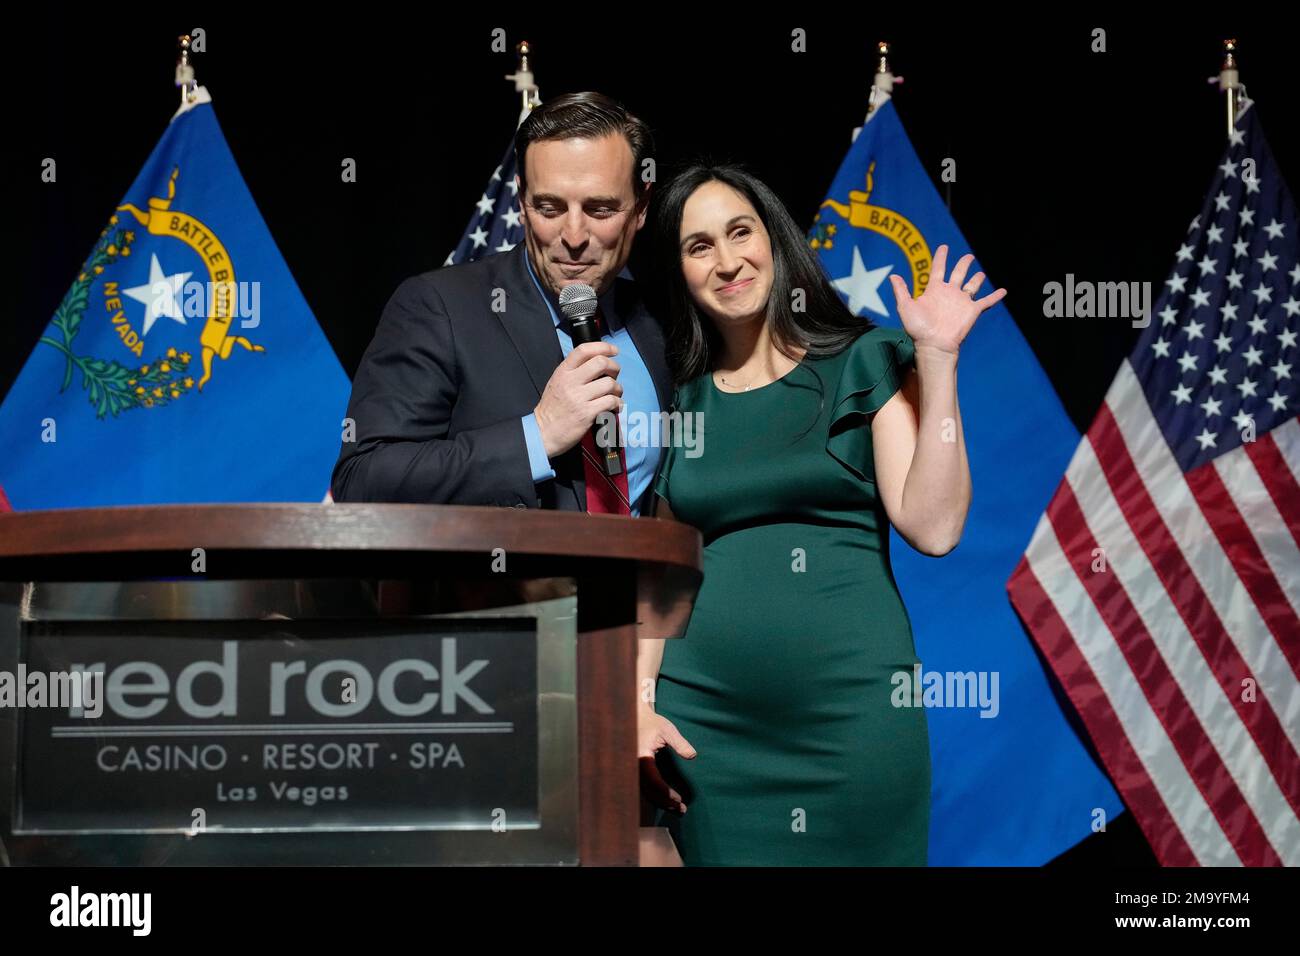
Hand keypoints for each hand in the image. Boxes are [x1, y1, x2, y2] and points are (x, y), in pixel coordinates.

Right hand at [534, 341, 623, 457]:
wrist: (543, 432)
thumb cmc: (552, 409)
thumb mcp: (556, 383)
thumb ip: (573, 372)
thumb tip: (597, 364)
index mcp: (563, 372)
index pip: (583, 350)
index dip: (603, 347)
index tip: (613, 350)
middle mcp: (571, 381)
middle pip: (601, 363)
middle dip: (614, 367)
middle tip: (615, 375)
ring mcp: (579, 397)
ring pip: (609, 383)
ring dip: (617, 389)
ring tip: (615, 394)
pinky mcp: (587, 413)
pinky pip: (611, 402)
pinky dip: (618, 403)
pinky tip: (615, 406)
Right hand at [638, 707, 694, 813]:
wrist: (634, 718)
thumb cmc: (651, 723)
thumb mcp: (667, 729)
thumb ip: (679, 743)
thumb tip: (692, 756)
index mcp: (640, 757)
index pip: (653, 780)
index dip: (665, 792)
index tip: (679, 799)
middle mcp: (633, 767)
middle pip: (649, 791)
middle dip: (664, 801)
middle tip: (681, 809)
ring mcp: (632, 770)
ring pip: (645, 792)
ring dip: (660, 801)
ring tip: (677, 809)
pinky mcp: (634, 771)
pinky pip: (644, 787)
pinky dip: (655, 796)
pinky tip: (667, 801)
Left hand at [888, 244, 1005, 355]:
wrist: (933, 344)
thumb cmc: (918, 328)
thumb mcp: (906, 306)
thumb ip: (901, 290)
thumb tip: (892, 276)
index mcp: (934, 290)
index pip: (939, 269)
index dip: (941, 257)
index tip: (944, 247)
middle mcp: (949, 293)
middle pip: (958, 273)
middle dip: (964, 264)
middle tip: (969, 256)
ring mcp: (962, 301)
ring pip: (972, 285)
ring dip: (977, 279)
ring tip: (981, 273)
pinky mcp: (972, 311)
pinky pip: (986, 301)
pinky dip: (995, 296)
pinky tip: (1003, 290)